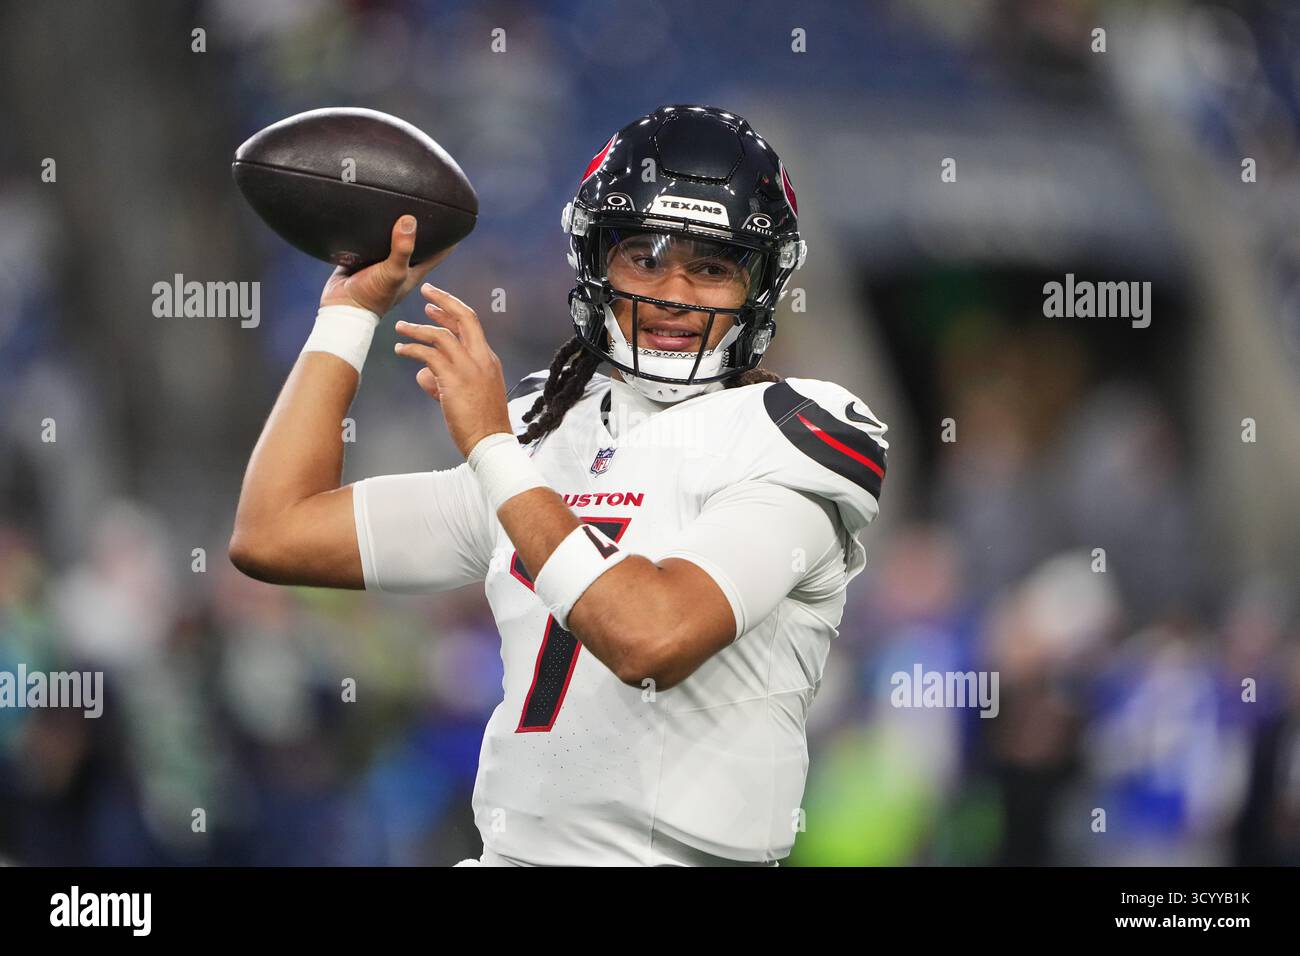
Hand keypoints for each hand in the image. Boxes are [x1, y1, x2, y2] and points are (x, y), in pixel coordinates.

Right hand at [320, 215, 459, 314]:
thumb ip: (402, 249)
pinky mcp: (360, 259)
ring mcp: (380, 263)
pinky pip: (368, 241)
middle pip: (416, 244)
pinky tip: (369, 216)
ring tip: (400, 205)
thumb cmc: (371, 297)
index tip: (459, 222)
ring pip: (391, 241)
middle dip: (422, 229)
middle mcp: (400, 266)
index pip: (439, 252)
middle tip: (429, 207)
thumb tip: (409, 220)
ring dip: (395, 228)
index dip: (449, 238)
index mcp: (414, 271)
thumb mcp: (393, 272)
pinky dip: (370, 231)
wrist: (340, 308)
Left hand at [394, 284, 513, 457]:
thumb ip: (443, 381)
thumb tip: (422, 375)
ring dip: (417, 328)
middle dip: (443, 301)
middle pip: (464, 318)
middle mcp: (481, 358)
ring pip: (441, 335)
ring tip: (400, 328)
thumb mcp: (466, 396)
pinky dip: (412, 349)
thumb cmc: (480, 424)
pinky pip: (429, 355)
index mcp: (488, 360)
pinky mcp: (454, 380)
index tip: (435, 306)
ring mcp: (469, 368)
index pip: (471, 326)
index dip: (452, 312)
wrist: (490, 442)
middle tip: (426, 291)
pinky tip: (401, 350)